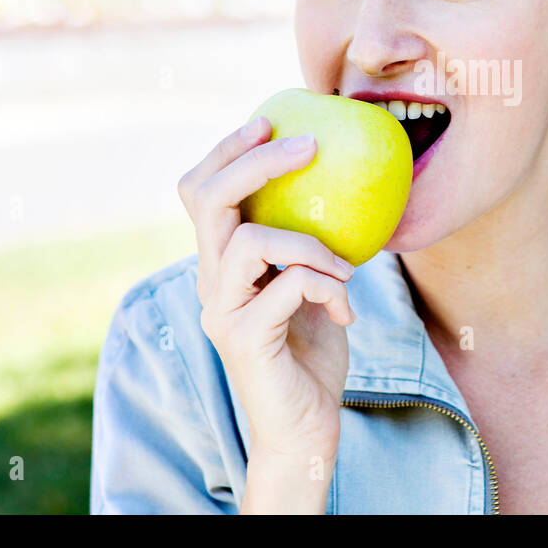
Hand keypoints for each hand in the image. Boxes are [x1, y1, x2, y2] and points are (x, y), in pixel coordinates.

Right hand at [178, 117, 354, 467]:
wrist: (307, 426)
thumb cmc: (315, 352)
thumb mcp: (317, 285)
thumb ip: (312, 245)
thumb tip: (345, 185)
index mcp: (223, 263)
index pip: (202, 192)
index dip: (226, 150)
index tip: (268, 121)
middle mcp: (210, 281)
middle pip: (208, 198)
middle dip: (255, 162)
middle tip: (306, 146)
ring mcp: (220, 310)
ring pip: (250, 239)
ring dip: (310, 244)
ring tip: (344, 268)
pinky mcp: (241, 338)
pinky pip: (287, 287)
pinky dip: (327, 287)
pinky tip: (346, 310)